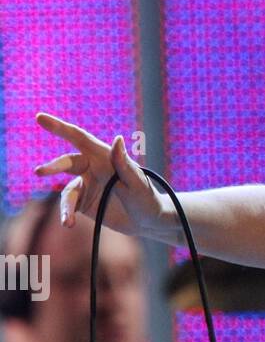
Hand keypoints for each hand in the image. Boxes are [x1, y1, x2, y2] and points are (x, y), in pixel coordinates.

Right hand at [33, 113, 163, 237]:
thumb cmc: (146, 197)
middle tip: (39, 172)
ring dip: (66, 206)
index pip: (79, 138)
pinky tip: (68, 223)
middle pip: (67, 163)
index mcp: (103, 156)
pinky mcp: (83, 203)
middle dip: (53, 167)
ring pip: (68, 192)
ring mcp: (85, 185)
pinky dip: (67, 214)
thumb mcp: (138, 183)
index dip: (59, 127)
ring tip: (67, 221)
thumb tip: (117, 140)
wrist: (147, 221)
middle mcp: (91, 167)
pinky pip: (70, 206)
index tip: (39, 118)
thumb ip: (125, 164)